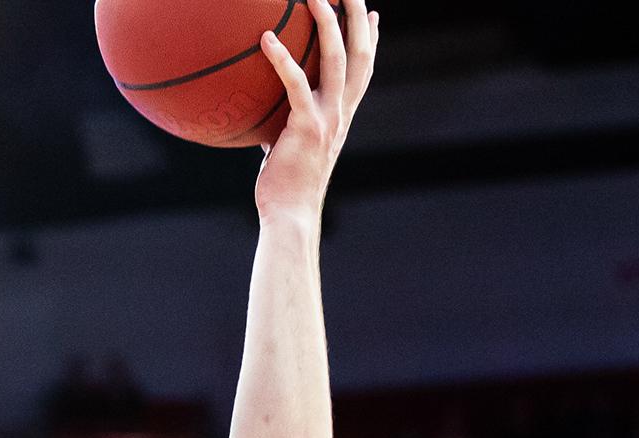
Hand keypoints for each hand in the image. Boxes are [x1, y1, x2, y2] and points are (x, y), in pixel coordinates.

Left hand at [254, 0, 378, 223]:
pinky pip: (295, 84)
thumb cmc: (284, 187)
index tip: (373, 15)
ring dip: (327, 24)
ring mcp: (328, 118)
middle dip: (356, 18)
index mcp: (342, 117)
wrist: (290, 215)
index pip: (363, 71)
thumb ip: (287, 127)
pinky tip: (265, 38)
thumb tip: (267, 120)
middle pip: (359, 54)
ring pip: (335, 60)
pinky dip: (282, 58)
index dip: (371, 41)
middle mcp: (342, 113)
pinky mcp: (306, 127)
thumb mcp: (291, 149)